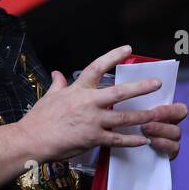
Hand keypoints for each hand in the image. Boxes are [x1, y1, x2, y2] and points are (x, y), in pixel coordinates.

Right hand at [17, 45, 187, 160]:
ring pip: (124, 117)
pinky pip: (117, 140)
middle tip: (157, 83)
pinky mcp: (93, 138)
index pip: (97, 67)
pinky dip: (132, 141)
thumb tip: (59, 73)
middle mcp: (89, 103)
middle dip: (141, 87)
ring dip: (143, 116)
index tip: (128, 49)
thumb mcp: (49, 96)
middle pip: (120, 92)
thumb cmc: (39, 119)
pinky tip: (144, 140)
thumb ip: (58, 84)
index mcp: (78, 90)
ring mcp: (93, 121)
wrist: (31, 140)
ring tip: (157, 114)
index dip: (113, 56)